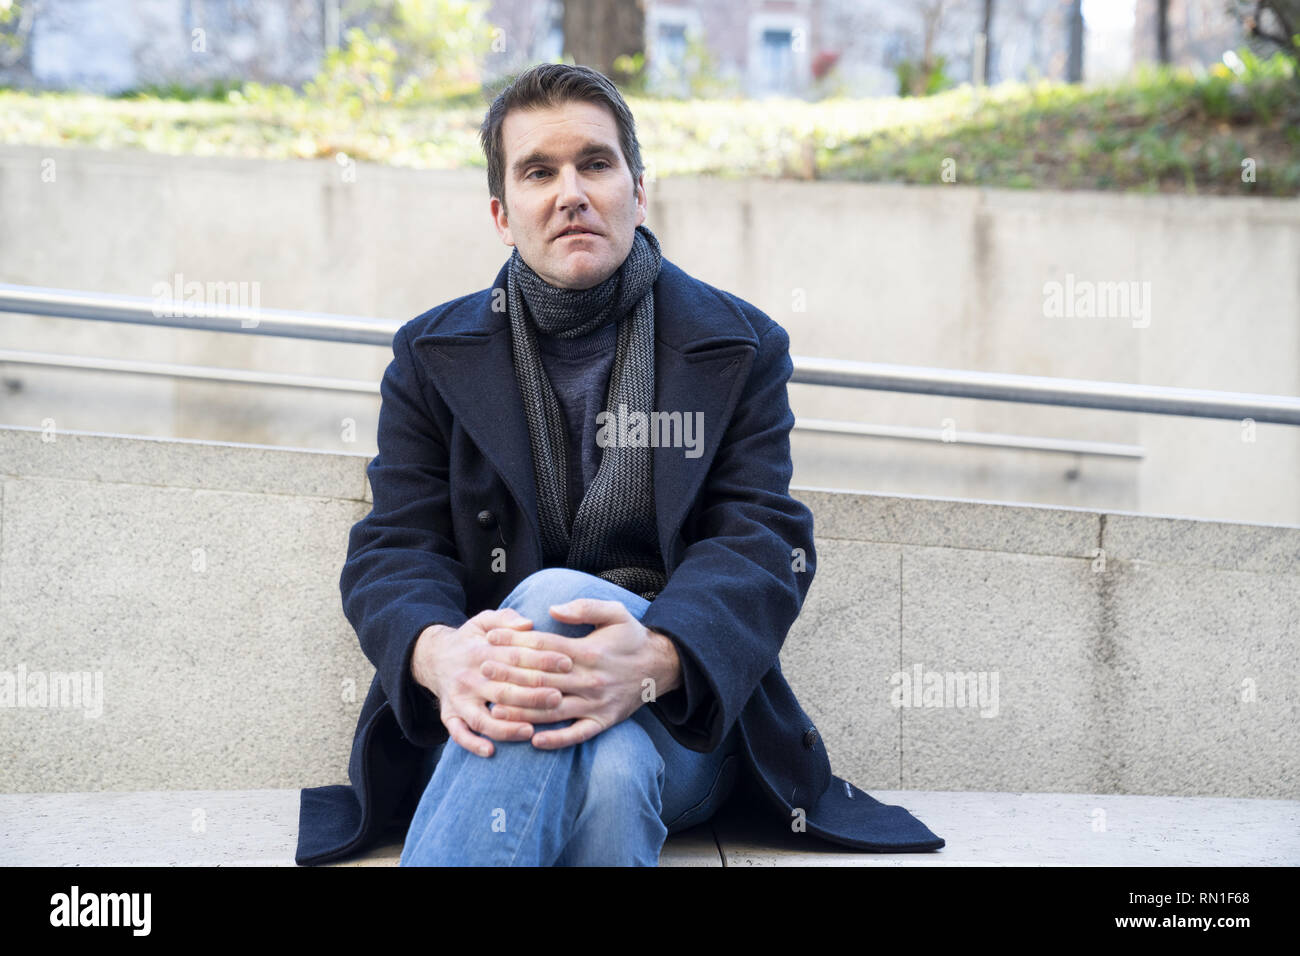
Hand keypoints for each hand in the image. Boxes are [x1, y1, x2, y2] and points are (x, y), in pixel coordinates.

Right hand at [410, 609, 574, 757]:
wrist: (433, 656)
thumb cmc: (471, 640)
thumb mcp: (484, 621)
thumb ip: (506, 619)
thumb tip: (529, 624)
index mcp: (480, 652)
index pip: (515, 657)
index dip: (542, 660)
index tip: (568, 663)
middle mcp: (468, 677)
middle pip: (502, 690)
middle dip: (531, 696)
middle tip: (558, 698)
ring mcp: (458, 699)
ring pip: (481, 718)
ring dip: (506, 727)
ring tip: (530, 731)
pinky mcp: (448, 715)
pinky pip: (458, 734)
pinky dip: (472, 744)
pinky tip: (491, 751)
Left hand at [480, 598, 681, 749]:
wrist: (661, 666)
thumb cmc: (632, 637)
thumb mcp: (615, 612)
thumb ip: (585, 607)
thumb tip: (553, 609)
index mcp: (589, 652)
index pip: (544, 647)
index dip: (516, 643)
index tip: (492, 638)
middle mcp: (590, 679)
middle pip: (542, 680)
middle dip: (510, 675)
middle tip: (483, 671)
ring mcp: (596, 703)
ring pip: (553, 710)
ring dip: (522, 711)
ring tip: (494, 709)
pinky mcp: (603, 722)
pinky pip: (577, 734)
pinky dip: (556, 740)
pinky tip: (534, 742)